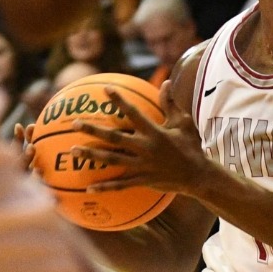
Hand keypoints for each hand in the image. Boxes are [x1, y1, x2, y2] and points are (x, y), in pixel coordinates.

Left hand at [78, 87, 213, 196]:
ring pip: (112, 160)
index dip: (120, 100)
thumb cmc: (191, 147)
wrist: (198, 176)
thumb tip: (165, 83)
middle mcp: (145, 148)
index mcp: (154, 132)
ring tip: (74, 150)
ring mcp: (143, 166)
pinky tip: (90, 188)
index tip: (106, 89)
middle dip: (93, 130)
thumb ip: (170, 104)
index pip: (133, 113)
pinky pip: (121, 185)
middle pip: (114, 137)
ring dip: (92, 155)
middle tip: (75, 124)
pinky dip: (106, 187)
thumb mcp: (183, 123)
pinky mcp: (143, 180)